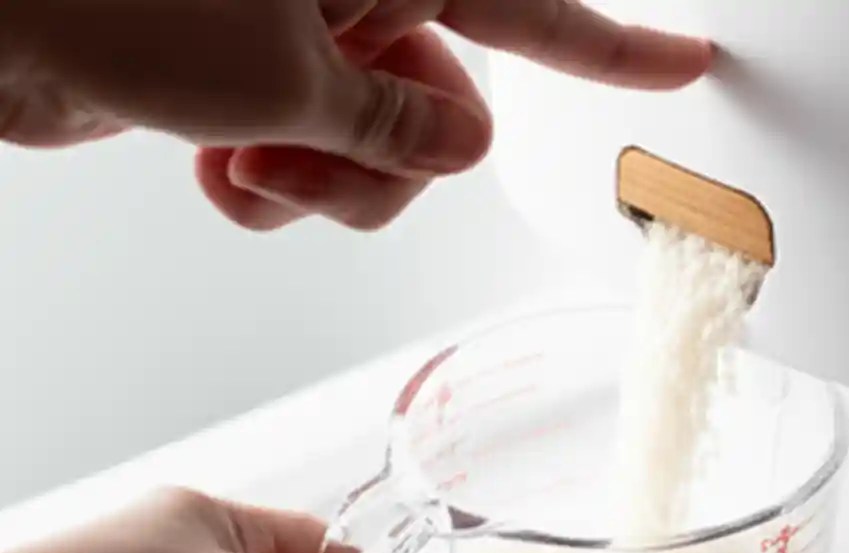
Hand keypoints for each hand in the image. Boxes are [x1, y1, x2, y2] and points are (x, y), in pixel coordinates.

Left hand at [0, 0, 712, 229]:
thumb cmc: (106, 2)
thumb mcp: (286, 81)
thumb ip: (395, 126)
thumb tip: (460, 147)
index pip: (539, 11)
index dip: (620, 49)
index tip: (689, 61)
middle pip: (451, 110)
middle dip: (391, 164)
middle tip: (320, 153)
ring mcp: (304, 34)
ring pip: (381, 152)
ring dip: (324, 186)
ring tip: (247, 160)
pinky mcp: (253, 77)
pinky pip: (313, 159)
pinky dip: (273, 185)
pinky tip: (218, 163)